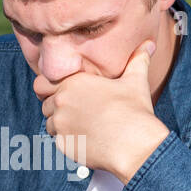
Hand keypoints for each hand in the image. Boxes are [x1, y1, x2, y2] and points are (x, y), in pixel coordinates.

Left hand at [34, 40, 169, 183]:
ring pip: (50, 124)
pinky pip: (58, 142)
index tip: (64, 95)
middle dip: (57, 108)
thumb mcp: (136, 80)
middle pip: (46, 104)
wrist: (134, 144)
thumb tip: (149, 45)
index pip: (42, 83)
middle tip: (75, 112)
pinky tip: (86, 140)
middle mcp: (61, 101)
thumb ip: (138, 60)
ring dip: (61, 125)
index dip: (50, 89)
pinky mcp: (63, 144)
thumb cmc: (134, 110)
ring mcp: (60, 125)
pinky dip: (69, 141)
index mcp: (73, 82)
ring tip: (82, 126)